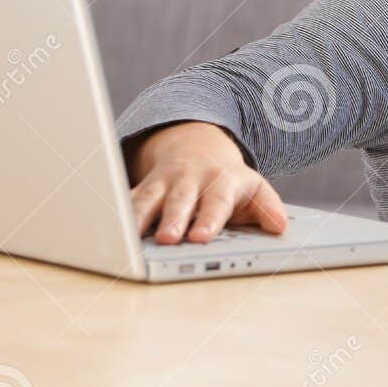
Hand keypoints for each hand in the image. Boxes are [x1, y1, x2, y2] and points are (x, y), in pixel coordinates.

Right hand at [128, 121, 287, 244]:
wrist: (196, 147)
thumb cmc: (228, 180)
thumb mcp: (253, 188)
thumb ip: (267, 206)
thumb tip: (280, 226)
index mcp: (222, 181)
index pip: (217, 201)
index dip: (209, 219)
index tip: (202, 237)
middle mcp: (191, 179)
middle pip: (181, 200)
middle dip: (174, 219)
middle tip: (169, 239)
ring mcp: (165, 182)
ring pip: (150, 199)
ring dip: (141, 218)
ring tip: (132, 236)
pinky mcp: (143, 187)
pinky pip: (128, 199)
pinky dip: (118, 212)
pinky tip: (107, 227)